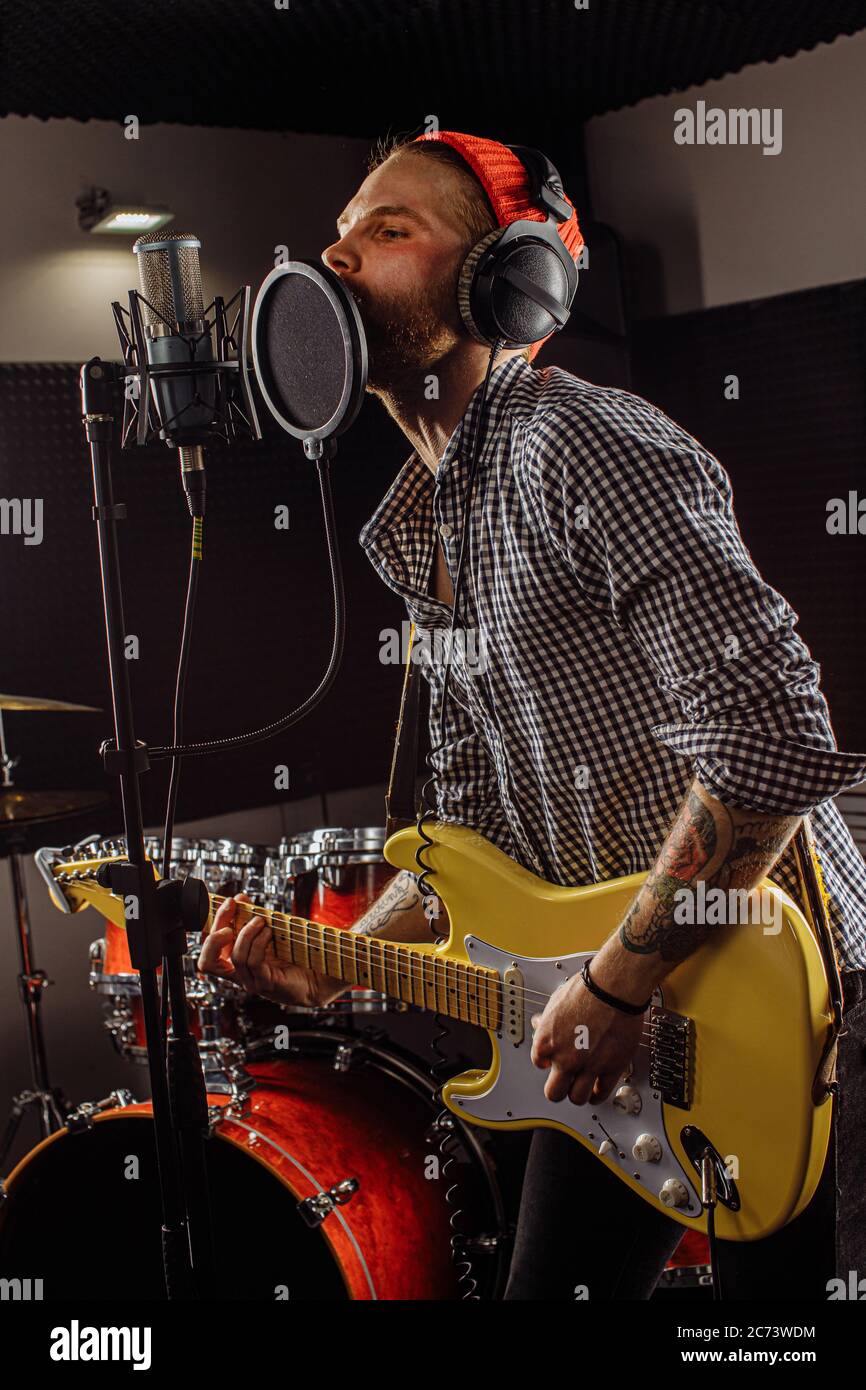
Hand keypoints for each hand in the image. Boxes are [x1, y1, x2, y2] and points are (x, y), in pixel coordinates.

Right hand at [197, 893, 342, 1006]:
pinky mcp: (266, 983)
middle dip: (218, 927)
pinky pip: (254, 962)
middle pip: (208, 959)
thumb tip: (240, 898)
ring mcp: (251, 980)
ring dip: (246, 933)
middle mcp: (238, 973)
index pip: (209, 948)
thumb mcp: (268, 932)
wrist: (318, 976)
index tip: (229, 901)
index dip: (213, 923)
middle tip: (232, 907)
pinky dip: (259, 943)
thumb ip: (252, 917)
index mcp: (234, 961)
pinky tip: (269, 933)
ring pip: (235, 957)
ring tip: (261, 921)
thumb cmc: (293, 955)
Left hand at [530, 973, 645, 1105]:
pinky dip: (597, 1094)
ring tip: (582, 1087)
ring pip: (576, 1098)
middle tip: (564, 1083)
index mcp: (546, 1042)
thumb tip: (540, 1023)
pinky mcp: (610, 1068)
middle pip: (553, 1092)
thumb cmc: (586, 990)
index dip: (547, 1060)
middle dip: (558, 1088)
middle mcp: (564, 1058)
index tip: (555, 1058)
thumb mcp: (556, 1001)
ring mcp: (587, 1066)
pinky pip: (601, 1093)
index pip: (539, 1063)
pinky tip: (597, 1088)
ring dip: (578, 1093)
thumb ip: (547, 1020)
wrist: (612, 988)